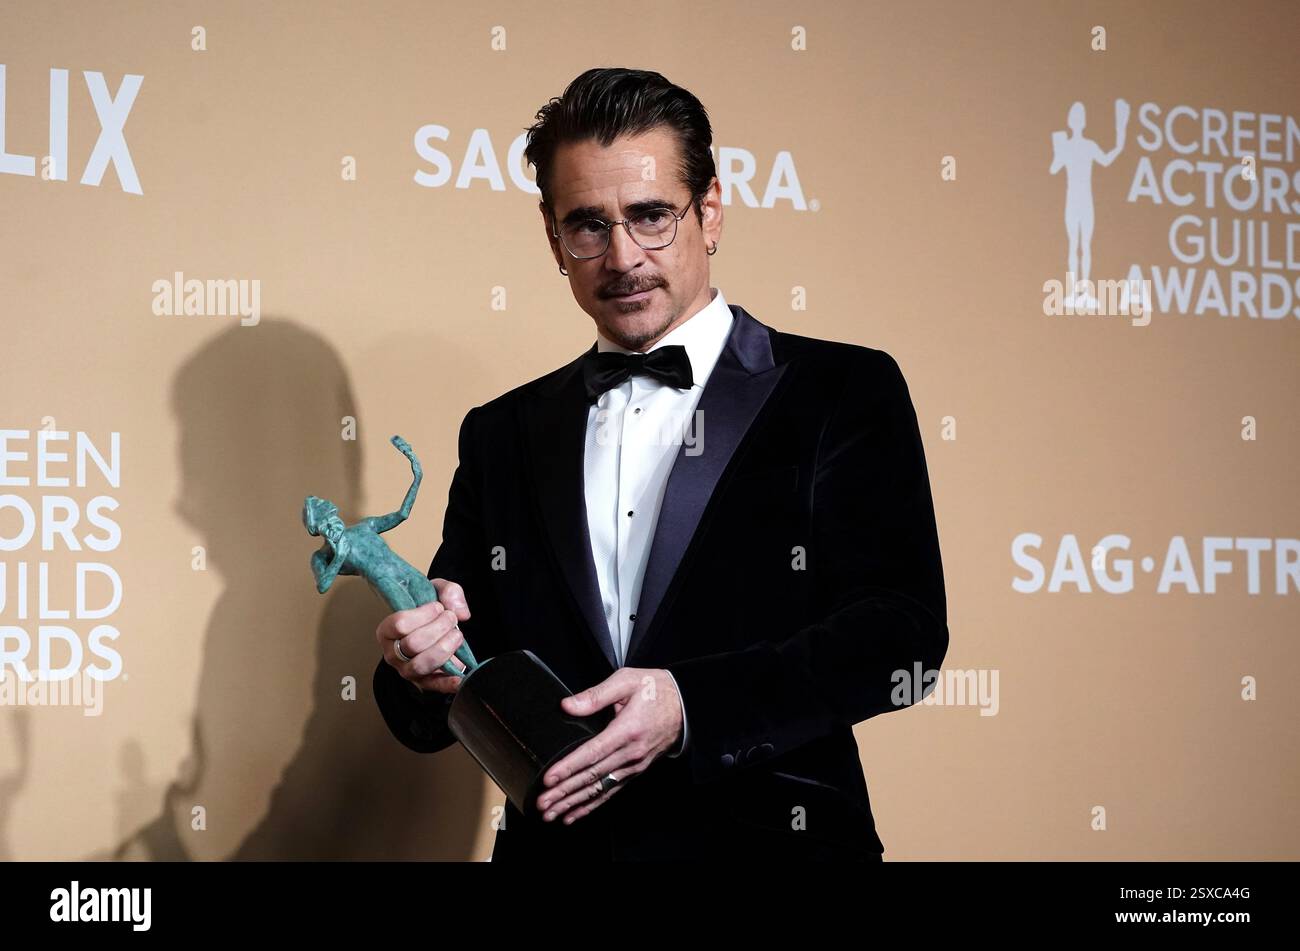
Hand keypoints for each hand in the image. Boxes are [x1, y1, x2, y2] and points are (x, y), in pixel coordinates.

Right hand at [375, 578, 470, 692]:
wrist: (435, 630)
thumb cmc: (429, 612)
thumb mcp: (436, 591)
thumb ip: (449, 591)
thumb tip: (459, 612)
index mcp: (387, 631)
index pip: (400, 624)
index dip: (424, 614)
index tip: (438, 607)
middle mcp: (393, 654)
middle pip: (413, 644)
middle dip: (439, 628)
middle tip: (451, 618)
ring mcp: (407, 670)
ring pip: (421, 664)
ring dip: (444, 648)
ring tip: (457, 635)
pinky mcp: (424, 683)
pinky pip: (435, 685)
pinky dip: (449, 682)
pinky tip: (461, 673)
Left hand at [534, 667, 682, 823]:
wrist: (686, 705)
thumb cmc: (655, 690)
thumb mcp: (627, 681)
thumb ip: (596, 695)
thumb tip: (568, 705)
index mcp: (627, 731)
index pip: (592, 754)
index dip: (569, 768)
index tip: (549, 779)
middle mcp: (631, 754)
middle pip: (593, 777)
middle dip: (565, 792)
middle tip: (543, 804)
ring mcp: (634, 766)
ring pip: (600, 789)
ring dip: (574, 804)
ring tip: (553, 814)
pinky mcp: (636, 771)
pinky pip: (611, 791)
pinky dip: (592, 805)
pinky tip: (574, 814)